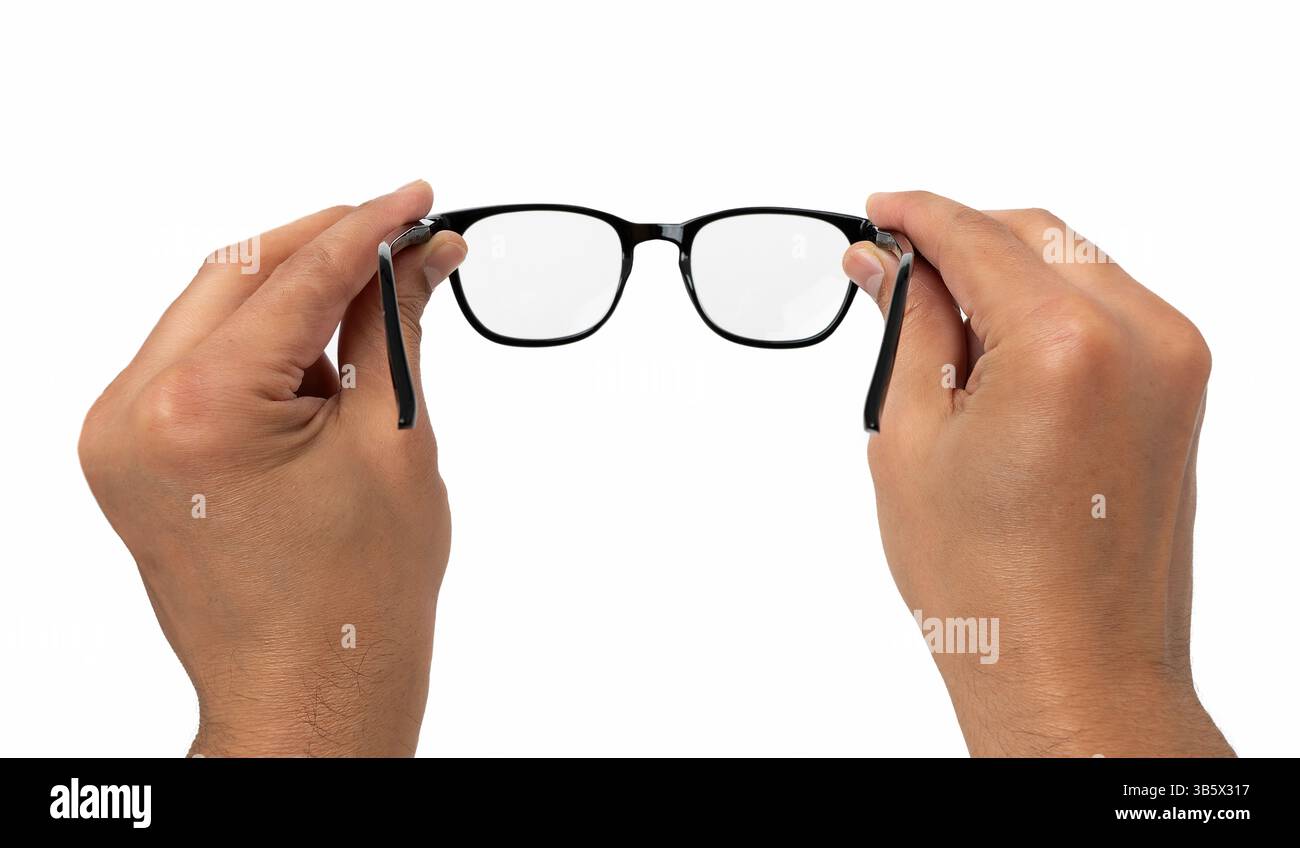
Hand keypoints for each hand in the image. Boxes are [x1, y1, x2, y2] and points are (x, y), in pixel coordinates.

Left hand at [79, 181, 467, 755]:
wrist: (309, 696)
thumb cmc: (358, 600)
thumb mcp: (392, 442)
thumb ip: (394, 328)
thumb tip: (419, 254)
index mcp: (196, 410)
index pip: (295, 278)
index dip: (369, 228)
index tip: (417, 200)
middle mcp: (133, 414)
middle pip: (235, 277)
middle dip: (325, 251)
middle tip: (402, 236)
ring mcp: (119, 437)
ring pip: (213, 315)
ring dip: (294, 301)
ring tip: (375, 323)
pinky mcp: (130, 456)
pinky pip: (196, 364)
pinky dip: (262, 350)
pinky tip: (322, 367)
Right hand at [844, 191, 1230, 756]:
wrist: (1075, 672)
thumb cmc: (989, 585)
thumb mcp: (912, 440)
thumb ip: (905, 330)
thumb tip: (882, 266)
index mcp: (1065, 344)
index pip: (977, 236)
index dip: (915, 215)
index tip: (877, 212)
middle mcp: (1140, 336)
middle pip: (1034, 233)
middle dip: (958, 239)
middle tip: (891, 270)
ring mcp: (1176, 362)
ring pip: (1075, 263)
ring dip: (1004, 271)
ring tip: (937, 322)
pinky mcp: (1182, 390)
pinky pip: (1108, 307)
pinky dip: (1048, 306)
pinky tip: (995, 346)